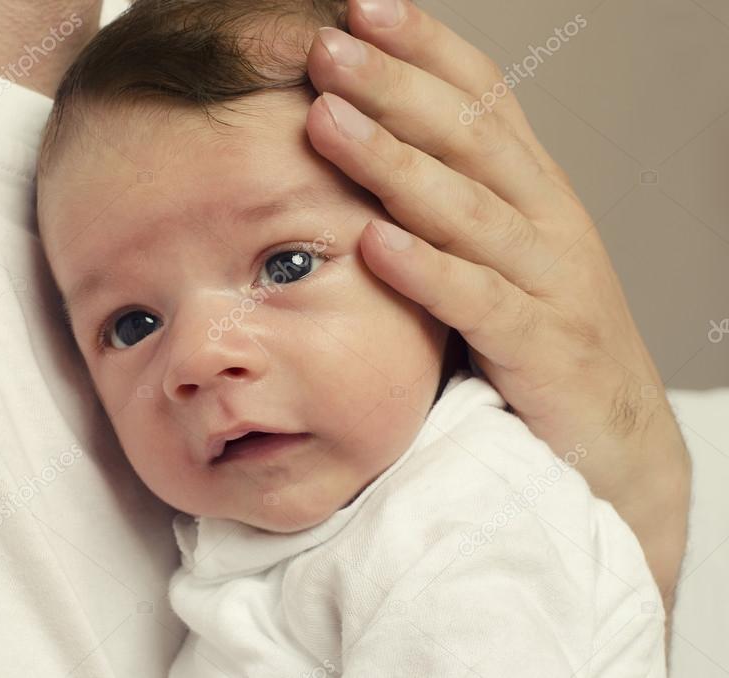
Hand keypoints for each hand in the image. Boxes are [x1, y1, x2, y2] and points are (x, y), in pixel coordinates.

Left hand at [303, 0, 689, 619]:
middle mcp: (547, 222)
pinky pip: (477, 302)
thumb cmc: (541, 336)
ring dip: (392, 161)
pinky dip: (427, 269)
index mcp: (534, 191)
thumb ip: (449, 204)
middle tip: (327, 48)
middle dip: (394, 87)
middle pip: (469, 137)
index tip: (361, 9)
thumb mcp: (500, 254)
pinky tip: (376, 241)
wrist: (617, 440)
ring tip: (328, 121)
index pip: (482, 98)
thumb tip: (368, 148)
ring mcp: (549, 282)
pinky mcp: (541, 348)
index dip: (426, 48)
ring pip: (466, 208)